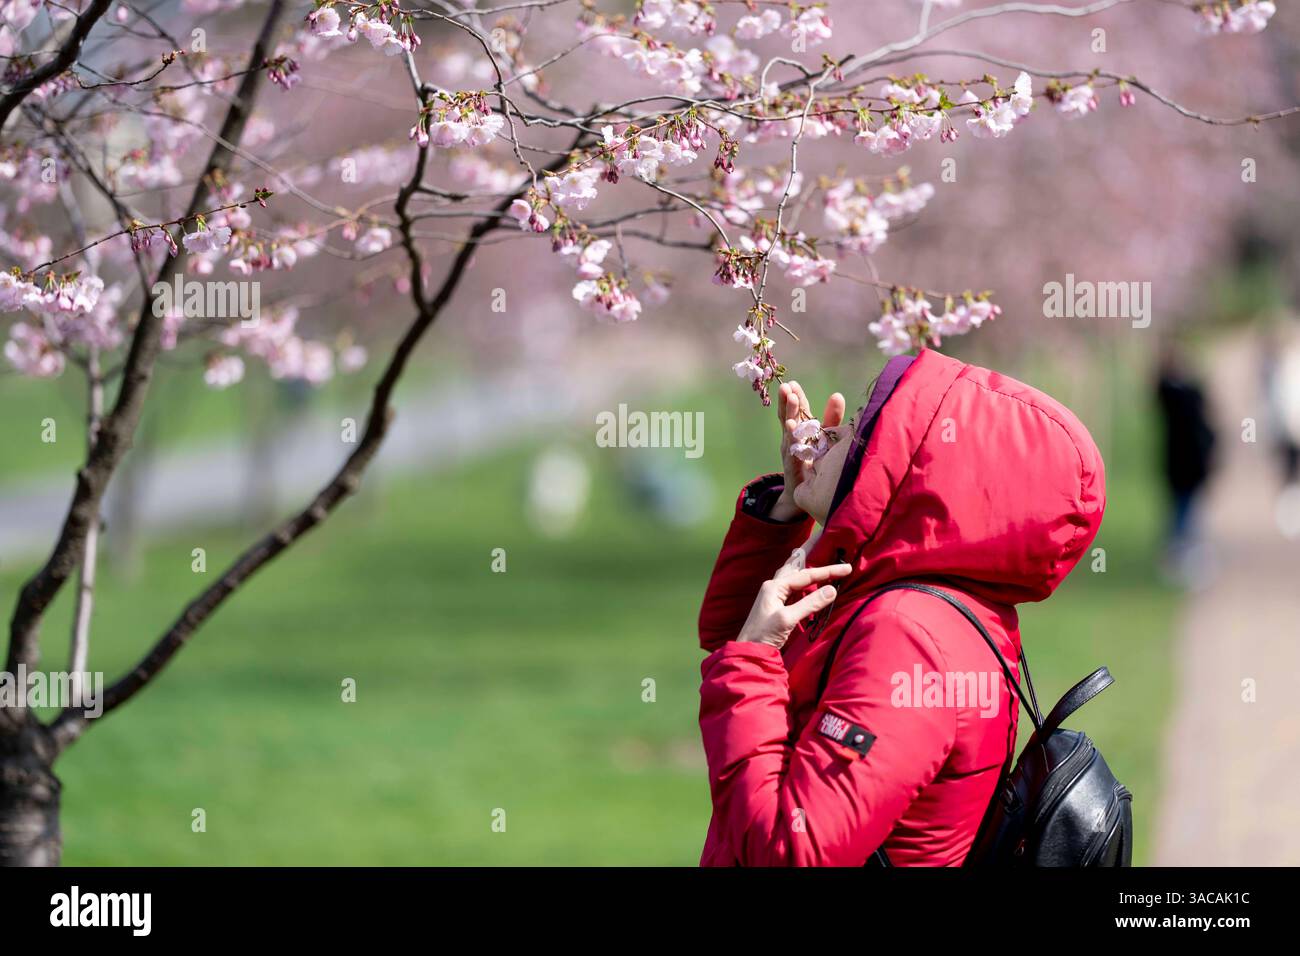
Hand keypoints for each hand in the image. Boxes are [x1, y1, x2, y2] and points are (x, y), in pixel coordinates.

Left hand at [736, 548, 852, 649]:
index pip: (806, 574)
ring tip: (814, 550)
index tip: (847, 568)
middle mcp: (773, 587)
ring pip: (793, 573)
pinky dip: (803, 578)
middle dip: (809, 550)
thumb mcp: (787, 619)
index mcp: (774, 586)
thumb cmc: (763, 636)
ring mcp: (774, 596)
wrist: (747, 651)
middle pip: (795, 563)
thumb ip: (809, 604)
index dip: (828, 571)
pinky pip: (793, 586)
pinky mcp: (777, 606)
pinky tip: (807, 579)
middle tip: (821, 536)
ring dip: (805, 562)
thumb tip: (832, 589)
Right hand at [771, 381, 845, 521]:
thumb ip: (831, 419)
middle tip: (787, 387)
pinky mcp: (792, 466)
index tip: (793, 383)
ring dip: (790, 414)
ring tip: (791, 400)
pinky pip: (793, 450)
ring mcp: (790, 452)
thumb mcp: (824, 438)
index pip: (797, 410)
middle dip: (788, 401)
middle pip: (788, 416)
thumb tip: (837, 395)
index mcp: (799, 430)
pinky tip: (791, 428)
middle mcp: (791, 438)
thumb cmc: (814, 463)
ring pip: (789, 430)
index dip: (796, 397)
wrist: (802, 493)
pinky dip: (792, 438)